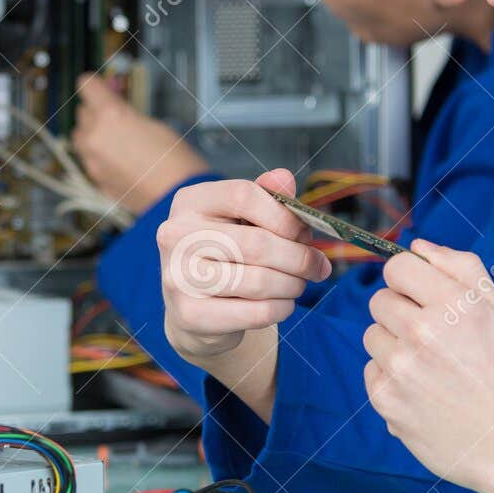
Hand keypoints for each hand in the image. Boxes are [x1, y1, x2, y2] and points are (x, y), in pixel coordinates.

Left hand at [72, 74, 208, 212]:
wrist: (176, 198)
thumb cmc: (174, 161)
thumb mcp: (153, 124)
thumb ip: (127, 116)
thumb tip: (117, 115)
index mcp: (110, 114)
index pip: (87, 85)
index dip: (95, 85)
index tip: (99, 86)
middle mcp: (94, 135)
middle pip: (83, 112)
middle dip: (97, 112)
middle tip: (116, 117)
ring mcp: (92, 160)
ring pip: (81, 137)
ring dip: (93, 134)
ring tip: (117, 141)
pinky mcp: (96, 179)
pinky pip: (90, 160)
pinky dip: (100, 157)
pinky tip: (121, 161)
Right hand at [157, 168, 331, 361]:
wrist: (191, 309)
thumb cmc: (223, 254)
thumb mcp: (241, 218)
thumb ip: (265, 196)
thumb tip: (286, 178)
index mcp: (190, 202)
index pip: (244, 195)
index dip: (285, 215)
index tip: (306, 232)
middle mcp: (175, 235)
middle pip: (257, 243)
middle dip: (299, 258)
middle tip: (318, 267)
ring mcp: (178, 277)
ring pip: (260, 281)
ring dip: (293, 285)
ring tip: (299, 285)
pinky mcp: (189, 314)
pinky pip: (256, 312)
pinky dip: (281, 309)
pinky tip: (284, 304)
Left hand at [364, 240, 493, 492]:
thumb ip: (461, 269)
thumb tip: (418, 245)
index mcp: (455, 304)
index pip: (397, 267)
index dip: (409, 279)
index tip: (423, 297)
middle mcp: (423, 332)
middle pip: (379, 300)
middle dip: (402, 312)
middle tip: (433, 338)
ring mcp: (401, 369)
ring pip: (372, 336)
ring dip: (394, 345)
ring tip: (430, 367)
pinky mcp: (387, 401)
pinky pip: (372, 371)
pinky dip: (391, 379)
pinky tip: (422, 391)